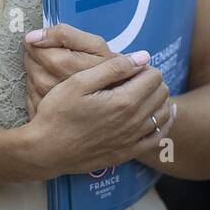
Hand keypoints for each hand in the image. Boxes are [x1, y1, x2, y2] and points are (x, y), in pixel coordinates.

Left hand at [23, 22, 110, 117]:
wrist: (120, 102)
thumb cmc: (108, 72)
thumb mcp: (96, 46)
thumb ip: (64, 34)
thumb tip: (32, 36)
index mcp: (62, 66)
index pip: (33, 46)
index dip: (41, 42)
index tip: (53, 44)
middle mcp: (51, 86)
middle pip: (29, 62)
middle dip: (39, 55)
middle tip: (59, 58)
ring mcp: (45, 103)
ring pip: (29, 77)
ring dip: (40, 71)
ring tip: (61, 74)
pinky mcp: (42, 114)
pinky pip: (31, 94)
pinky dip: (39, 88)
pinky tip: (57, 88)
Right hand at [26, 51, 172, 177]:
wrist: (46, 151)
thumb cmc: (57, 112)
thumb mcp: (79, 82)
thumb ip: (113, 67)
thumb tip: (143, 56)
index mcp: (124, 101)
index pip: (154, 76)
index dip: (143, 66)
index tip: (128, 66)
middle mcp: (134, 122)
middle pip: (161, 93)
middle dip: (152, 80)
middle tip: (133, 77)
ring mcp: (133, 140)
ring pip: (163, 114)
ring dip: (158, 99)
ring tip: (141, 92)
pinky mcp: (128, 153)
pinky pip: (158, 138)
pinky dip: (163, 124)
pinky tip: (158, 116)